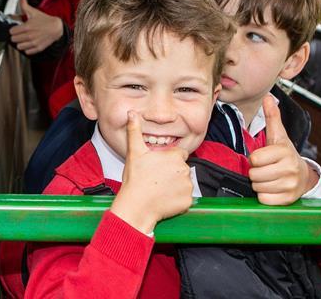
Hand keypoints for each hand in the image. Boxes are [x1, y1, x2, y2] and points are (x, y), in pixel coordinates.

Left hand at [9, 0, 64, 54]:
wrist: (56, 27)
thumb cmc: (45, 20)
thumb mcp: (34, 12)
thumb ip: (25, 5)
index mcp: (26, 27)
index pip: (11, 32)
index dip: (13, 29)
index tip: (16, 28)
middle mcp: (29, 36)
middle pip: (13, 39)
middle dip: (16, 36)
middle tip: (19, 33)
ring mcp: (34, 43)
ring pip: (19, 47)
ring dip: (20, 43)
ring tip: (23, 39)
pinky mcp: (38, 48)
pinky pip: (27, 52)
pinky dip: (27, 48)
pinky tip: (29, 43)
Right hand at [109, 111, 192, 233]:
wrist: (136, 206)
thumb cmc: (135, 180)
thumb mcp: (134, 152)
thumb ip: (135, 130)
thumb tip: (132, 113)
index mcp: (175, 156)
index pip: (179, 154)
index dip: (169, 159)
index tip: (158, 166)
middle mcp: (185, 170)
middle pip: (182, 168)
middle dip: (172, 172)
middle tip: (156, 178)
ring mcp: (187, 186)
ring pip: (184, 183)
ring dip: (176, 185)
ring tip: (159, 189)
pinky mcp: (188, 201)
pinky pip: (185, 198)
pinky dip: (177, 199)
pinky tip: (164, 198)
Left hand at [248, 96, 316, 204]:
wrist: (303, 176)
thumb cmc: (285, 155)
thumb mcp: (278, 136)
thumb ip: (272, 117)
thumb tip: (267, 97)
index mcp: (284, 152)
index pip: (255, 159)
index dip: (255, 159)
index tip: (263, 158)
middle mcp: (289, 168)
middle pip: (254, 175)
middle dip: (256, 172)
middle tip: (266, 169)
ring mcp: (290, 185)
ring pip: (258, 187)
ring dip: (259, 184)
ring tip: (269, 178)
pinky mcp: (288, 199)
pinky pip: (264, 200)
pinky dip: (264, 196)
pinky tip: (272, 189)